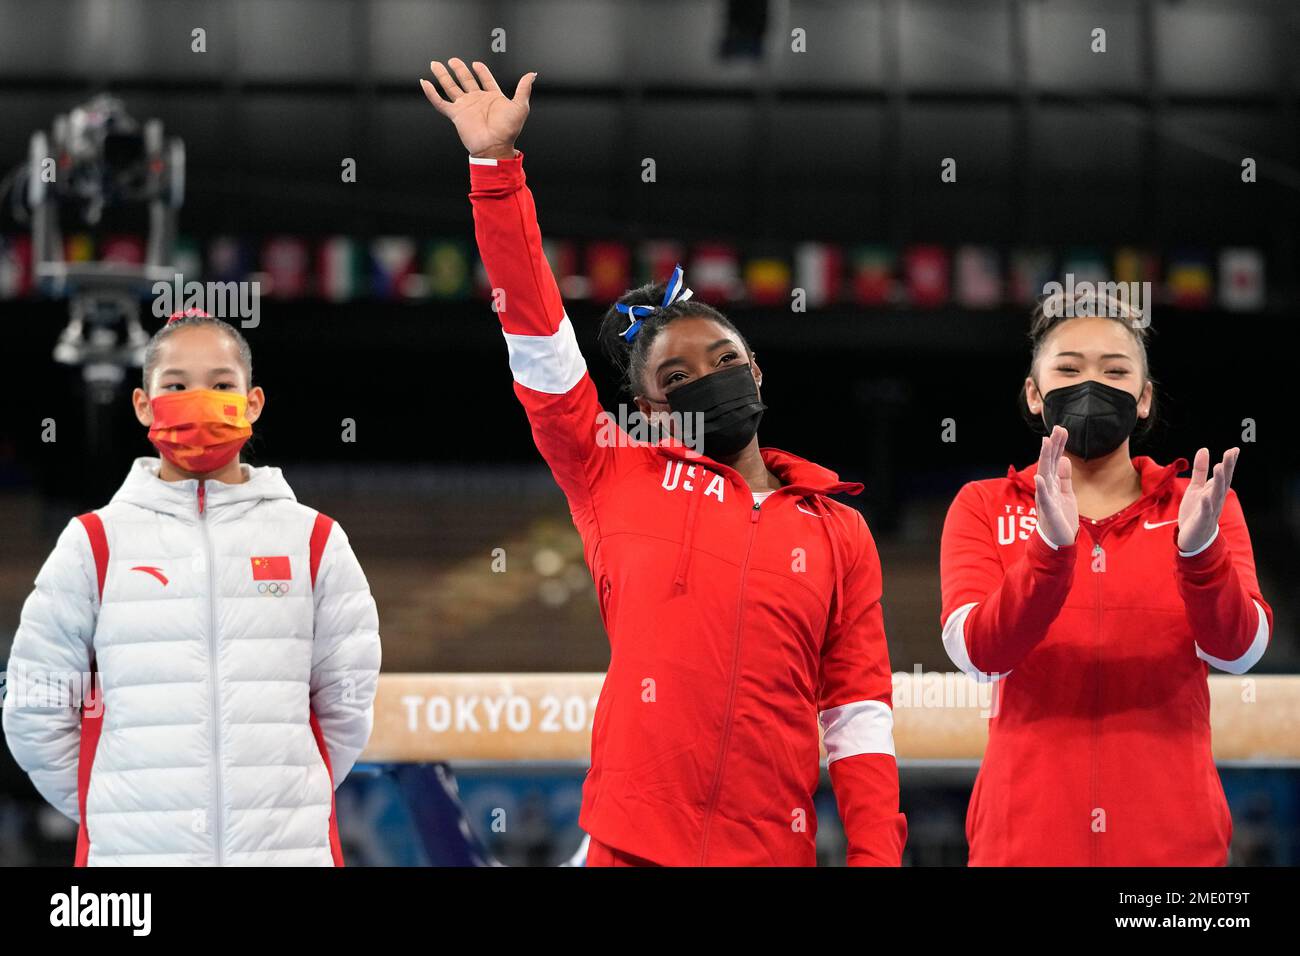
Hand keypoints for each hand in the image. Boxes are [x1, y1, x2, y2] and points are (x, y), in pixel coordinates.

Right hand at [420, 58, 535, 158]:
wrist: (494, 146)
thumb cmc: (508, 130)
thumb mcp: (520, 106)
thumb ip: (523, 88)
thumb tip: (531, 74)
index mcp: (492, 98)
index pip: (485, 80)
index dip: (482, 71)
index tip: (477, 64)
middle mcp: (477, 101)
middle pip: (465, 80)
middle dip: (459, 70)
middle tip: (453, 60)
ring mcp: (465, 107)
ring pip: (450, 87)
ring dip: (443, 76)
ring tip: (435, 64)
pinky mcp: (455, 114)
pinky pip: (440, 102)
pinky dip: (431, 93)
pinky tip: (424, 83)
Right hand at [1033, 425, 1077, 547]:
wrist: (1059, 541)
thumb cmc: (1061, 518)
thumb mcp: (1066, 494)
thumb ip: (1064, 477)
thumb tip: (1065, 459)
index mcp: (1052, 483)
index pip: (1055, 460)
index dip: (1058, 445)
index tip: (1062, 429)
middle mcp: (1046, 488)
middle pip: (1049, 463)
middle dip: (1053, 446)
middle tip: (1057, 429)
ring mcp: (1046, 498)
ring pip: (1045, 475)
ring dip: (1045, 459)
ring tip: (1046, 443)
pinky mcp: (1048, 511)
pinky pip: (1044, 498)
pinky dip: (1041, 488)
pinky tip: (1040, 477)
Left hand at [1177, 446, 1238, 552]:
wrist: (1194, 538)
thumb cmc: (1196, 511)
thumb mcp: (1196, 487)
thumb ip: (1200, 470)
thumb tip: (1204, 449)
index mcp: (1215, 491)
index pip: (1224, 475)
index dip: (1229, 463)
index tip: (1234, 449)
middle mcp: (1216, 499)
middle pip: (1223, 482)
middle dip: (1227, 468)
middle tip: (1230, 453)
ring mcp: (1210, 510)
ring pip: (1216, 495)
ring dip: (1219, 482)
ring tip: (1219, 467)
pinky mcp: (1201, 521)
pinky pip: (1205, 512)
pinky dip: (1206, 504)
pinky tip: (1205, 496)